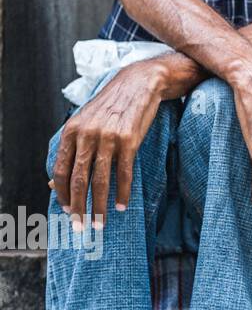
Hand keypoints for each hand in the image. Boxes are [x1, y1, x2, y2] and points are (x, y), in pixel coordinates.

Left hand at [50, 58, 169, 231]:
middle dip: (79, 207)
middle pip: (79, 179)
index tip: (67, 210)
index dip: (62, 194)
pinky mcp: (129, 140)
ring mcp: (108, 138)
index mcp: (72, 131)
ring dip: (100, 206)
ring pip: (101, 180)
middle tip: (81, 226)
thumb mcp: (85, 123)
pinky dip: (123, 193)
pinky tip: (122, 206)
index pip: (62, 170)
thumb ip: (71, 150)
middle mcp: (87, 134)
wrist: (140, 83)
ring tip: (101, 223)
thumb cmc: (111, 106)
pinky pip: (124, 173)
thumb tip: (53, 182)